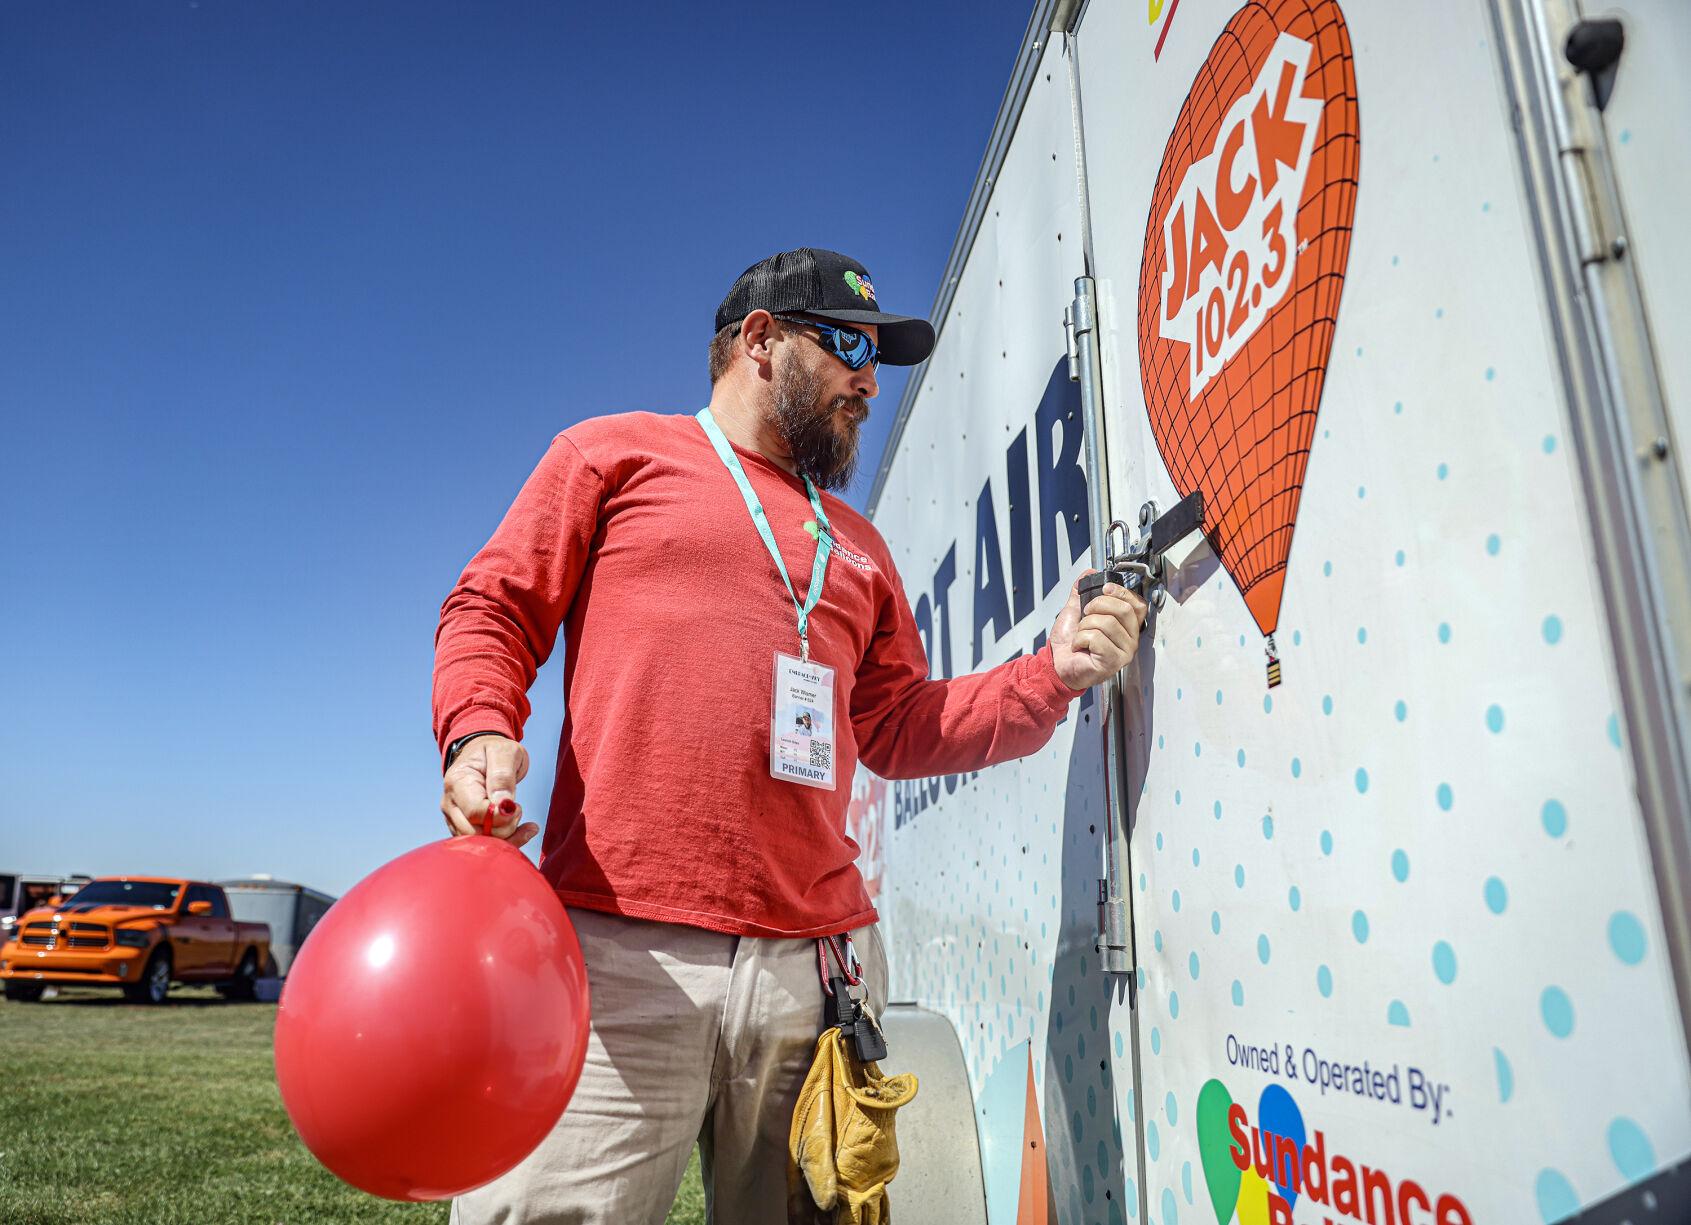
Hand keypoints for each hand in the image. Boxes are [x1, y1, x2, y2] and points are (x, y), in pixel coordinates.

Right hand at [440, 734, 539, 847]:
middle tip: (519, 809)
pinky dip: (506, 842)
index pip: (475, 812)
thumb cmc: (494, 750)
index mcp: (458, 782)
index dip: (499, 816)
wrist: (483, 752)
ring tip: (527, 824)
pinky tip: (523, 831)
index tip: (517, 805)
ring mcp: (454, 818)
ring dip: (507, 839)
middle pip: (474, 833)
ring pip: (478, 843)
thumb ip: (503, 777)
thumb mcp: (504, 752)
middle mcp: (451, 803)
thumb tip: (502, 805)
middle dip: (504, 828)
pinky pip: (483, 844)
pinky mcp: (463, 827)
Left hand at [1048, 570, 1148, 689]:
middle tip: (1085, 614)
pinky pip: (1097, 638)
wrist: (1056, 664)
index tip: (1105, 588)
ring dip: (1085, 625)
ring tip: (1081, 635)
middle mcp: (1130, 639)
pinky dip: (1081, 638)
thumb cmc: (1069, 643)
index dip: (1121, 592)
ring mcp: (1124, 652)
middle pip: (1123, 610)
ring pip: (1108, 623)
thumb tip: (1088, 574)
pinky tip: (1079, 646)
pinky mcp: (1113, 662)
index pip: (1137, 604)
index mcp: (1127, 626)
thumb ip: (1082, 592)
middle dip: (1098, 605)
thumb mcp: (1075, 611)